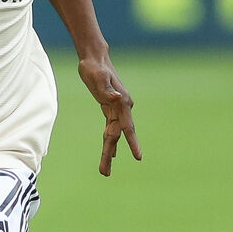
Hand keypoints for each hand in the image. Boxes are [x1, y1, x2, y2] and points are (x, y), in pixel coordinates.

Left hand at [78, 53, 141, 174]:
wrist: (95, 58)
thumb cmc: (95, 67)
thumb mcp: (98, 77)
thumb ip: (106, 90)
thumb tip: (115, 98)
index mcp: (122, 103)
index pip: (127, 127)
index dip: (132, 143)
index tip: (138, 157)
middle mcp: (122, 108)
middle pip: (118, 136)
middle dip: (111, 154)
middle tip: (104, 173)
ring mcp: (117, 109)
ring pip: (114, 135)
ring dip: (109, 152)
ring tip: (104, 171)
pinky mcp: (109, 109)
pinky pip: (111, 129)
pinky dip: (110, 142)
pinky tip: (111, 153)